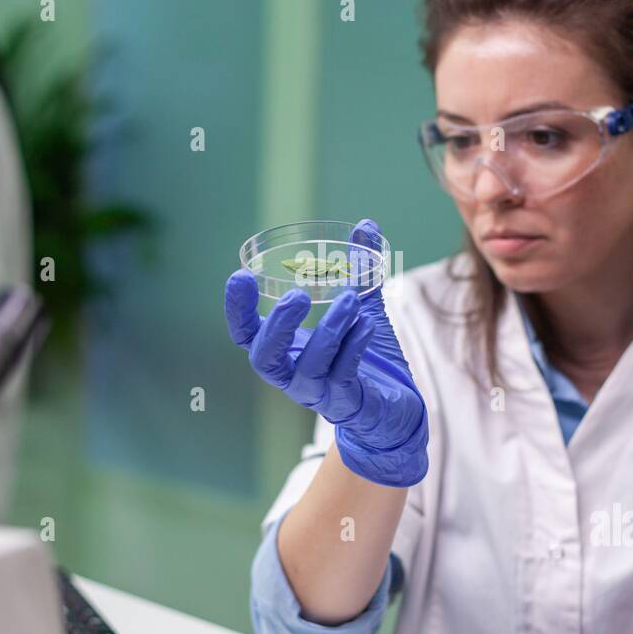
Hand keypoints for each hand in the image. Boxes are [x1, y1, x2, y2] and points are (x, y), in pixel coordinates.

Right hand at [225, 218, 427, 486]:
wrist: (396, 409)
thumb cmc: (370, 359)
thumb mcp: (364, 308)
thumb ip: (361, 269)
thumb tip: (366, 224)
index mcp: (287, 350)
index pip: (246, 333)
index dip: (237, 308)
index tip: (241, 275)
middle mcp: (293, 374)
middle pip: (265, 358)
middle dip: (277, 325)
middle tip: (297, 295)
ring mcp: (318, 393)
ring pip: (309, 366)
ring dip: (329, 329)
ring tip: (350, 299)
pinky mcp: (346, 404)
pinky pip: (343, 376)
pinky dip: (353, 348)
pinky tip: (367, 325)